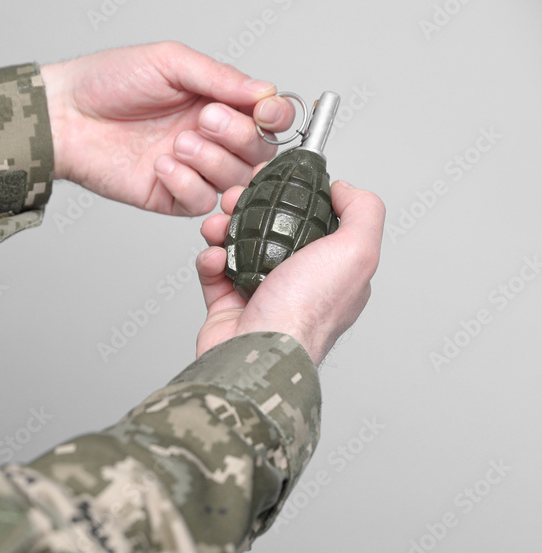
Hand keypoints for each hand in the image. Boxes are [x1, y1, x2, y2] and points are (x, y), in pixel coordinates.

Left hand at [40, 41, 295, 215]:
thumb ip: (220, 77)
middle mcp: (211, 138)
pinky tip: (160, 164)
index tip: (264, 110)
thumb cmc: (108, 81)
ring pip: (235, 180)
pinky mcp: (170, 197)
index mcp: (217, 101)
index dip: (275, 116)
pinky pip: (200, 202)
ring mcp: (192, 170)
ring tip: (178, 141)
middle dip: (238, 137)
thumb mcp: (169, 63)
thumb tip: (266, 91)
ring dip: (212, 160)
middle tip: (204, 120)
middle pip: (259, 152)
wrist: (65, 116)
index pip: (268, 116)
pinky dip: (186, 183)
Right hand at [195, 179, 385, 364]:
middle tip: (237, 198)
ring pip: (239, 247)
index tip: (276, 180)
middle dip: (251, 207)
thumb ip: (362, 211)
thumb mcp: (358, 250)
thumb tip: (346, 189)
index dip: (296, 196)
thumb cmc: (306, 311)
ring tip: (218, 224)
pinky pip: (214, 273)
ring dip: (224, 229)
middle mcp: (299, 284)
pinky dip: (209, 259)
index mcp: (333, 272)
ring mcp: (262, 296)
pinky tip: (213, 255)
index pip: (317, 221)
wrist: (257, 351)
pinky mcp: (228, 308)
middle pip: (273, 230)